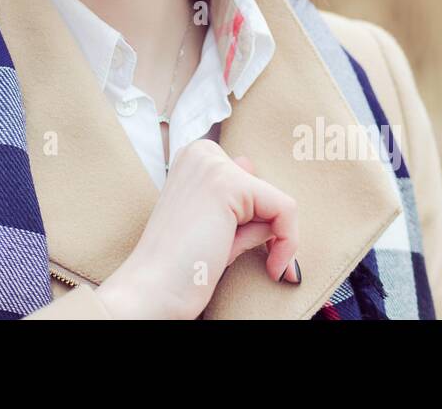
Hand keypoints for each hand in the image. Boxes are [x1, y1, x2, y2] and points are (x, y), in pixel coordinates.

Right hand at [95, 139, 300, 318]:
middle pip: (266, 192)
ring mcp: (212, 164)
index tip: (263, 254)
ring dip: (280, 240)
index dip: (260, 225)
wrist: (153, 288)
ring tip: (263, 266)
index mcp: (194, 160)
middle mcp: (202, 153)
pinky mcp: (227, 183)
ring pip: (279, 201)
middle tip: (264, 263)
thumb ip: (243, 210)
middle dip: (269, 232)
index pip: (251, 187)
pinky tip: (273, 267)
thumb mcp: (217, 228)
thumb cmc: (181, 266)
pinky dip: (289, 243)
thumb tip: (275, 201)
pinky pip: (285, 209)